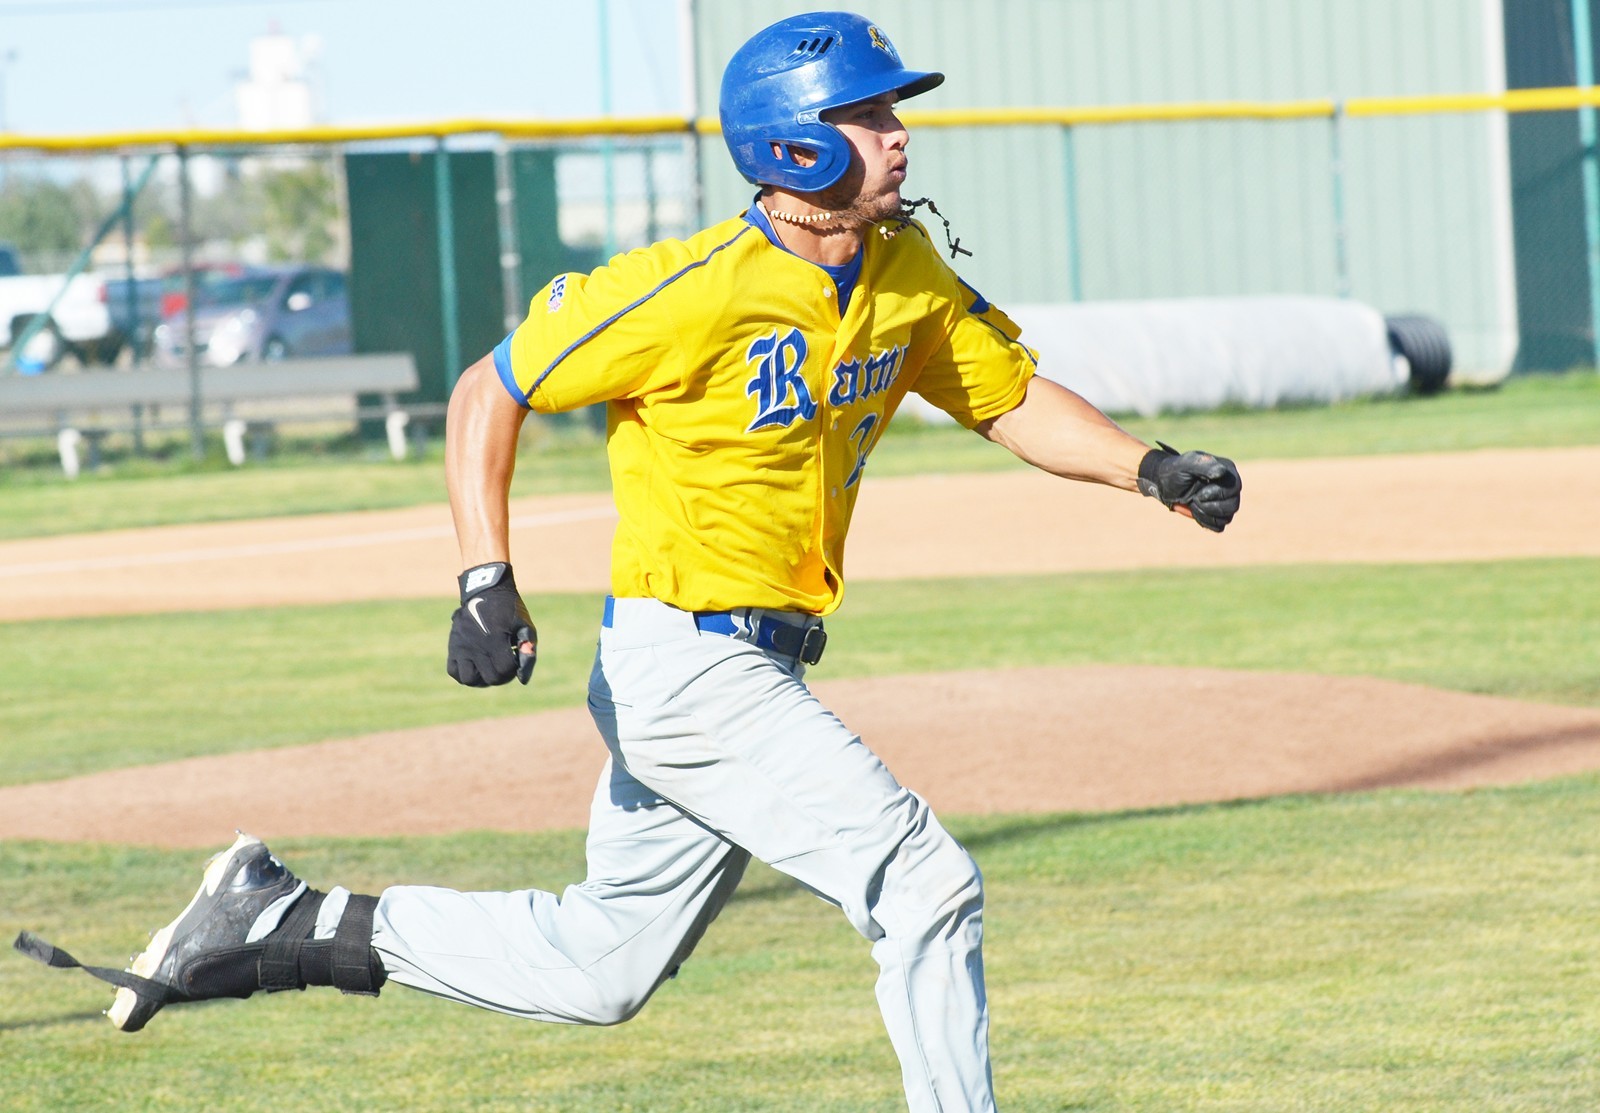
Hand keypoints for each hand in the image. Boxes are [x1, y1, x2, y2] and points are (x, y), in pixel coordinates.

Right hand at [447, 562, 537, 685]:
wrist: (486, 591)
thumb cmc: (510, 611)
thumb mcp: (525, 627)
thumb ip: (528, 652)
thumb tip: (523, 680)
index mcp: (495, 639)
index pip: (505, 670)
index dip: (514, 668)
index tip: (515, 657)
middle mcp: (476, 645)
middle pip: (490, 678)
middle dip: (501, 675)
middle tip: (504, 663)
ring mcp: (461, 646)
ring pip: (468, 679)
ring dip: (481, 679)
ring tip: (489, 668)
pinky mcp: (453, 645)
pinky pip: (453, 671)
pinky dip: (464, 673)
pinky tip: (476, 665)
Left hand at [1136, 442, 1241, 531]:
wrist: (1164, 484)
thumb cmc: (1175, 471)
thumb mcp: (1186, 465)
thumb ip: (1204, 466)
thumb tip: (1222, 472)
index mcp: (1227, 471)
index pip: (1234, 488)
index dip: (1217, 494)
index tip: (1198, 493)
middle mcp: (1229, 486)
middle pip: (1233, 506)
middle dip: (1210, 506)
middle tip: (1194, 499)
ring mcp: (1225, 501)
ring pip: (1227, 517)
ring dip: (1206, 513)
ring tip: (1193, 503)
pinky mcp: (1217, 514)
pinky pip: (1219, 526)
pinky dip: (1205, 521)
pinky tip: (1195, 511)